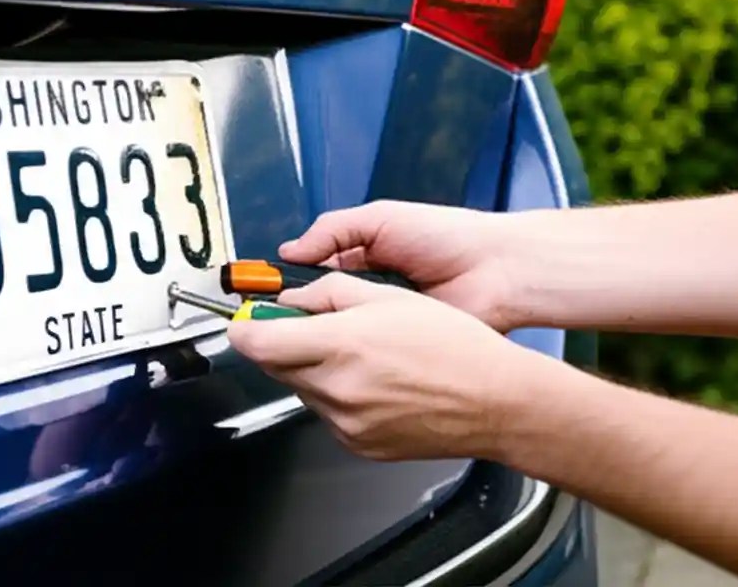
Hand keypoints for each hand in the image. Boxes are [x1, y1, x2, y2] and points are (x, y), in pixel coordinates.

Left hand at [226, 273, 568, 460]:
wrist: (494, 401)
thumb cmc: (453, 346)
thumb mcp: (387, 296)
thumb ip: (327, 293)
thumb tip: (289, 300)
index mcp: (340, 345)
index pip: (257, 343)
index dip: (243, 328)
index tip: (244, 320)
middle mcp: (336, 388)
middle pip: (274, 366)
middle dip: (282, 345)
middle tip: (310, 327)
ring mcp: (345, 422)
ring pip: (302, 389)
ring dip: (313, 370)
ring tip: (361, 356)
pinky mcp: (357, 444)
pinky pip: (328, 414)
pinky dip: (337, 396)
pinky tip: (375, 383)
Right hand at [280, 201, 527, 331]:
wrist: (498, 271)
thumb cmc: (447, 236)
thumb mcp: (381, 218)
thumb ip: (333, 230)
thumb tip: (289, 250)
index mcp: (360, 259)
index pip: (310, 276)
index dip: (286, 287)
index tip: (260, 296)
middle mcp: (368, 294)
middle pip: (320, 310)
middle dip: (301, 315)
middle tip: (277, 322)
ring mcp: (383, 326)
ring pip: (340, 335)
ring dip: (326, 335)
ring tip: (306, 337)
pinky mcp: (400, 350)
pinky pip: (369, 354)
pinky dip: (355, 354)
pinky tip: (341, 354)